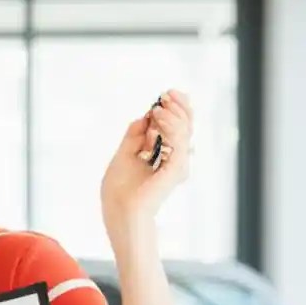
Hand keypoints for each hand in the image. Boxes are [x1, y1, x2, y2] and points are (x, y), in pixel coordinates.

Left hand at [99, 89, 192, 237]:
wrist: (119, 211)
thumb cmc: (118, 191)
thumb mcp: (123, 155)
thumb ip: (134, 137)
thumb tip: (143, 117)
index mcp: (164, 155)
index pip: (176, 127)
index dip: (174, 108)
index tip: (164, 94)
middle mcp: (175, 159)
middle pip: (187, 125)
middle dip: (178, 106)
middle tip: (166, 94)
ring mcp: (177, 164)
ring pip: (185, 130)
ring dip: (172, 114)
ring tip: (158, 107)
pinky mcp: (176, 169)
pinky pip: (179, 142)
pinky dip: (170, 127)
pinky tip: (158, 118)